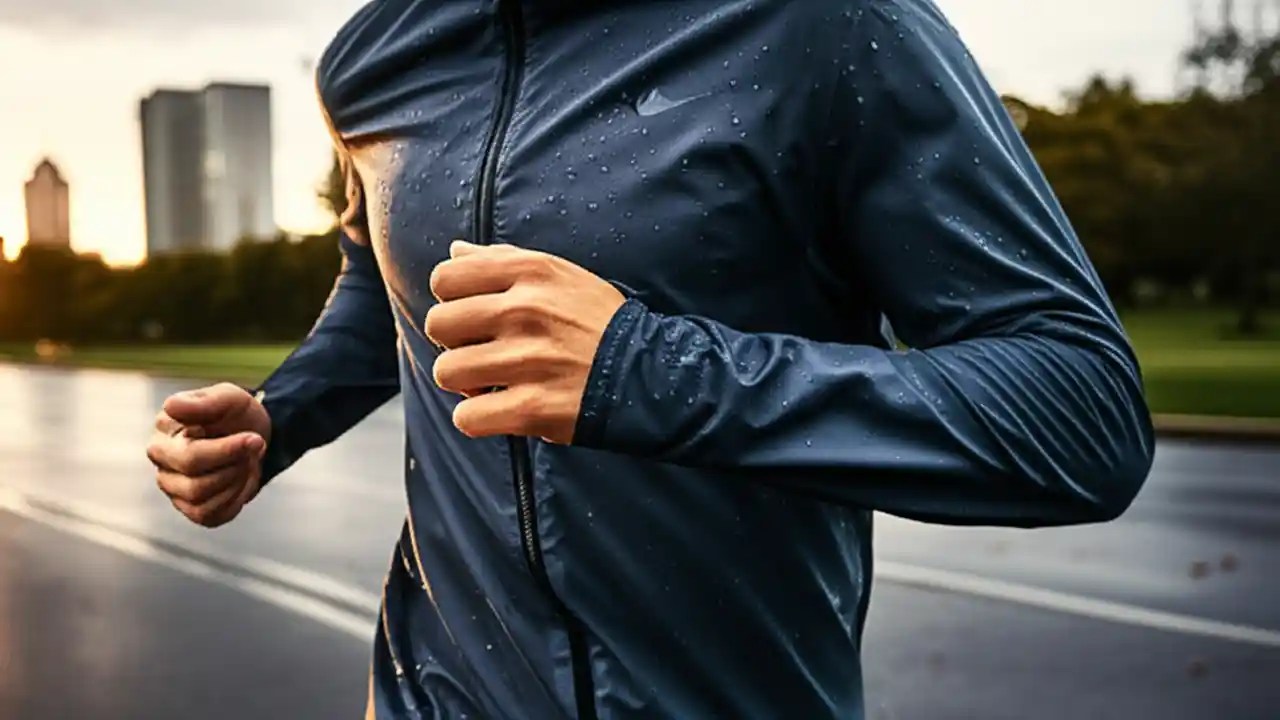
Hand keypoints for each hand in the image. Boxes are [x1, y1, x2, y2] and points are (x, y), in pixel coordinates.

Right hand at [146, 382, 271, 527]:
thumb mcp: (229, 398)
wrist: (252, 433)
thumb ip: (203, 403)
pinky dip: (233, 499)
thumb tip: (171, 406)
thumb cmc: (235, 413)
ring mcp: (172, 486)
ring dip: (235, 482)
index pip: (190, 456)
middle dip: (234, 468)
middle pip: (195, 484)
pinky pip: (209, 516)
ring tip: (245, 461)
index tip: (254, 438)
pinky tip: (240, 479)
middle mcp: (161, 461)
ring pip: (201, 502)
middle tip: (255, 447)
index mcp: (164, 432)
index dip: (229, 451)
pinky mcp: (189, 507)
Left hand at [426, 241, 626, 443]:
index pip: (445, 277)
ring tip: (492, 382)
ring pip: (446, 371)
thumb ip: (504, 261)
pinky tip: (500, 409)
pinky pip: (467, 416)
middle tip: (482, 353)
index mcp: (531, 272)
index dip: (451, 301)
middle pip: (439, 324)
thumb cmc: (599, 324)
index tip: (473, 317)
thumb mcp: (561, 276)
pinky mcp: (532, 408)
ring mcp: (529, 360)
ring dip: (464, 383)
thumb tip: (455, 252)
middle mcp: (526, 310)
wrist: (652, 375)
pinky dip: (478, 418)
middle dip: (454, 343)